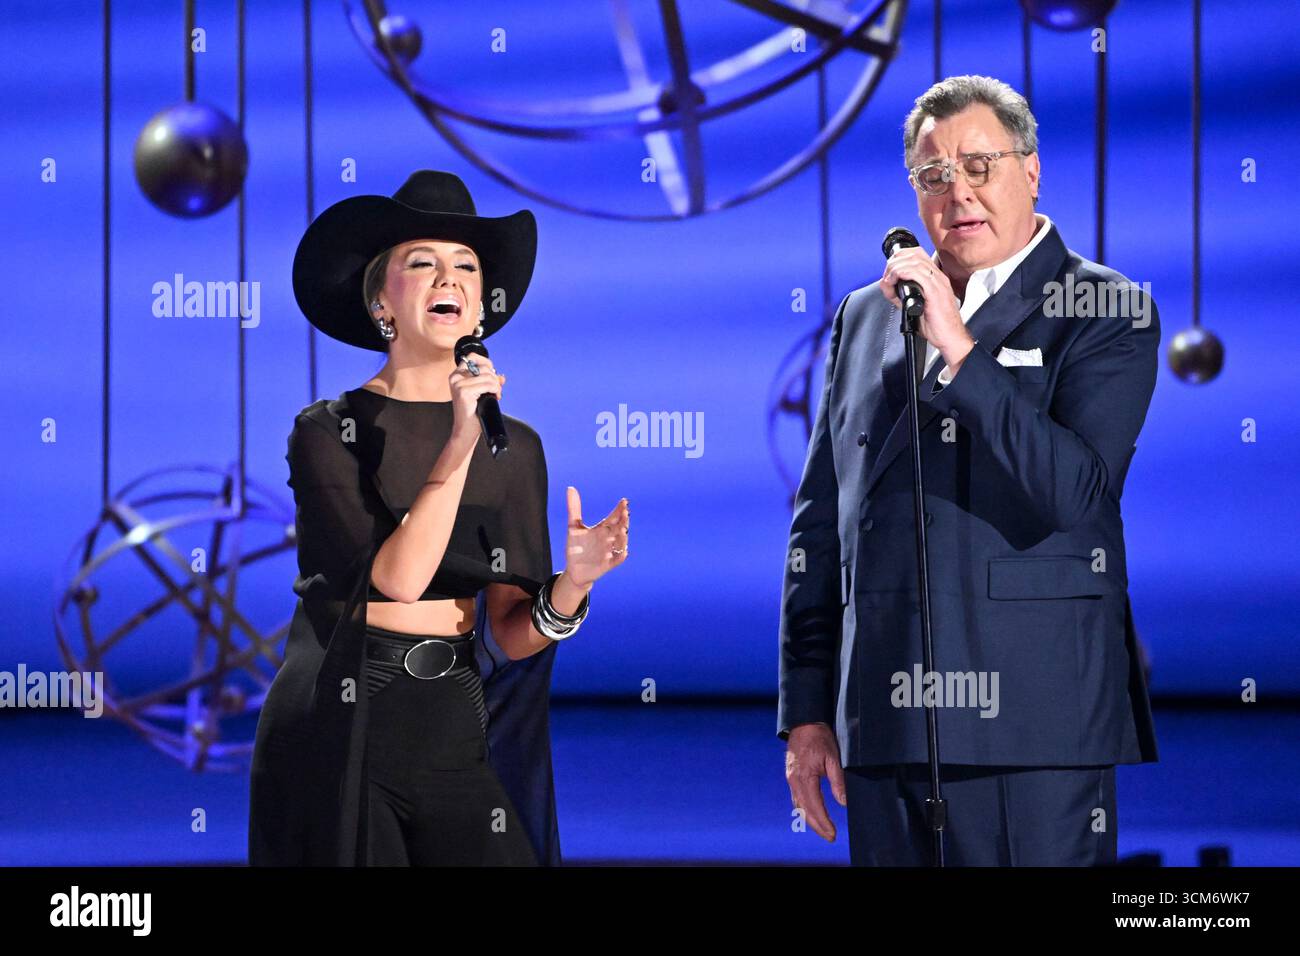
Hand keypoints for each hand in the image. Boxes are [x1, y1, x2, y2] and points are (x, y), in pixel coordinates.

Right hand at [448, 353, 503, 447]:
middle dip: (494, 378)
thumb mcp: (481, 393)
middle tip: (496, 391)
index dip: (487, 363)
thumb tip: (501, 376)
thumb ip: (489, 382)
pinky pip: (488, 385)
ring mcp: (458, 384)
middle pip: (484, 367)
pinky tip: (494, 398)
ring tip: (495, 396)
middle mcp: (455, 378)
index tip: (492, 374)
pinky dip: (495, 391)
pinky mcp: (464, 392)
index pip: (473, 357)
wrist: (465, 430)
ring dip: (496, 386)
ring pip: (488, 376)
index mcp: (456, 375)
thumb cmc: (472, 413)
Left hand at [562, 487, 628, 588]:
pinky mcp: (607, 564)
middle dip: (623, 521)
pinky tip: (623, 552)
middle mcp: (608, 539)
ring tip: (623, 530)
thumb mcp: (573, 526)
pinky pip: (617, 560)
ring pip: (620, 543)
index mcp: (602, 529)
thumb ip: (574, 508)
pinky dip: (620, 556)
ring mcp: (609, 551)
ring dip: (623, 537)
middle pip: (619, 528)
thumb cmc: (576, 547)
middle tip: (625, 512)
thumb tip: (570, 488)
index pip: (613, 517)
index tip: (624, 501)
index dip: (619, 510)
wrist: (574, 570)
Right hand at [785, 722, 845, 841]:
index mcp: (804, 777)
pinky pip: (797, 798)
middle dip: (817, 826)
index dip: (824, 822)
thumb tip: (843, 803)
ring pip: (799, 806)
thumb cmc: (819, 738)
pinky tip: (812, 814)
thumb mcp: (833, 758)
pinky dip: (805, 810)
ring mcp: (791, 779)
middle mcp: (794, 781)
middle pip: (805, 810)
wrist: (803, 723)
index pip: (815, 806)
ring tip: (823, 830)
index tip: (833, 834)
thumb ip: (838, 781)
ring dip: (811, 820)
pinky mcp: (791, 776)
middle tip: (831, 837)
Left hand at [881, 246, 972, 361]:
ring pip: (914, 262)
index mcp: (935, 277)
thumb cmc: (936, 324)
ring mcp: (938, 283)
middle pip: (914, 254)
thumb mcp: (913, 305)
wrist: (950, 337)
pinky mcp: (935, 292)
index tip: (889, 270)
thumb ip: (901, 295)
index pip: (917, 254)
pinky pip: (917, 274)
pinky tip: (894, 281)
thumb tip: (887, 286)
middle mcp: (938, 277)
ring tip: (888, 279)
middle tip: (887, 275)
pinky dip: (902, 273)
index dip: (900, 257)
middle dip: (895, 261)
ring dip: (895, 267)